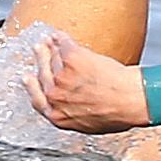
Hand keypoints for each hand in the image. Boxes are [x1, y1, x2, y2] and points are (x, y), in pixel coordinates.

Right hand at [25, 31, 150, 132]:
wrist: (132, 100)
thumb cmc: (119, 114)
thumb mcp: (90, 125)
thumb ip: (75, 116)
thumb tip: (78, 112)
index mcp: (58, 115)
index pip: (38, 99)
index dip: (32, 87)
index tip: (28, 78)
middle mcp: (55, 96)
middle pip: (42, 74)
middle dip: (40, 60)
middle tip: (38, 50)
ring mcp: (62, 76)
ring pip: (52, 58)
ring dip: (49, 47)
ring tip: (48, 41)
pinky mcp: (73, 59)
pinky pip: (63, 45)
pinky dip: (60, 39)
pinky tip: (60, 36)